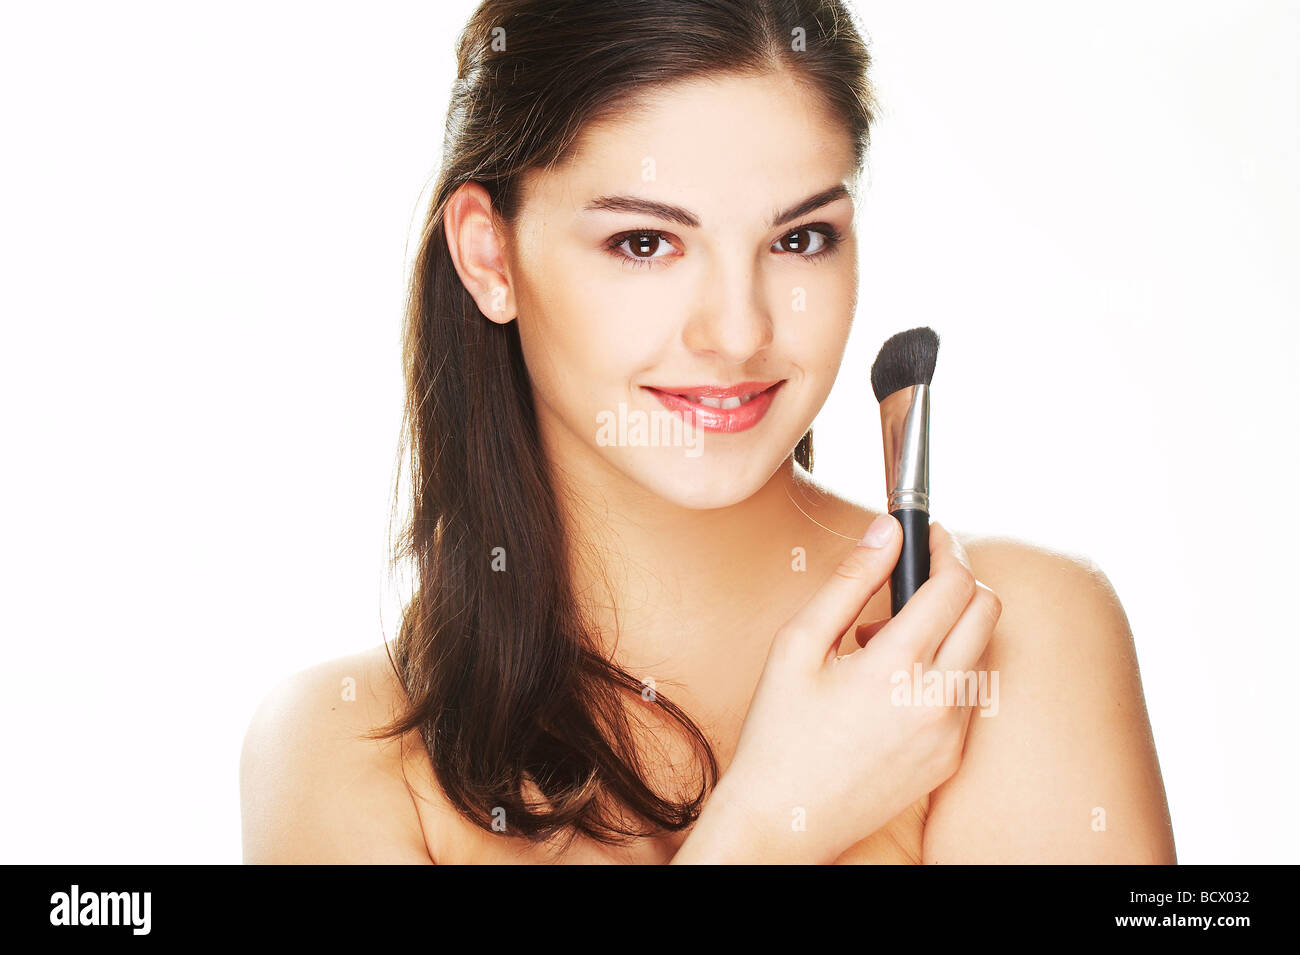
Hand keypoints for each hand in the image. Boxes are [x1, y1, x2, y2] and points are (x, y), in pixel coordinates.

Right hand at [714, 514, 1001, 863]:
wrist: (783, 820)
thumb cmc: (779, 732)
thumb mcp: (798, 644)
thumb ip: (850, 580)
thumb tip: (888, 529)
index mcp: (897, 668)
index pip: (955, 584)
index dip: (944, 547)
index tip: (927, 534)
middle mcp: (938, 702)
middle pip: (988, 610)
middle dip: (957, 580)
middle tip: (913, 575)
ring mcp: (952, 735)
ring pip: (981, 650)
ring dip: (949, 627)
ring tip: (883, 638)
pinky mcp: (952, 758)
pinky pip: (968, 693)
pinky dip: (943, 669)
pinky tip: (892, 679)